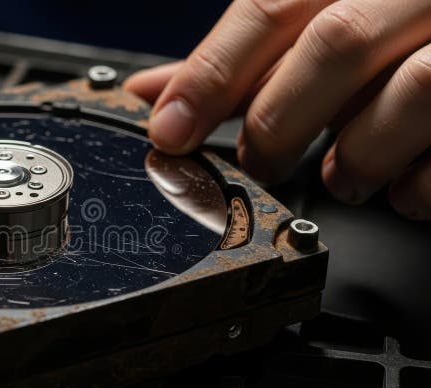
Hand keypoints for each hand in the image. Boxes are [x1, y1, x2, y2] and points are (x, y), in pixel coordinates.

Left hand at [124, 0, 430, 219]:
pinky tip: (404, 191)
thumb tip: (161, 92)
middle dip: (279, 122)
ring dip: (357, 155)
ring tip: (342, 178)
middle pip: (334, 45)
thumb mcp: (318, 20)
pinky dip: (421, 184)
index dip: (210, 75)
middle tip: (260, 163)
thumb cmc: (394, 25)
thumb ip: (248, 55)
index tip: (169, 130)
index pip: (269, 8)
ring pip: (410, 89)